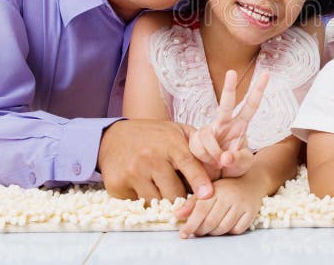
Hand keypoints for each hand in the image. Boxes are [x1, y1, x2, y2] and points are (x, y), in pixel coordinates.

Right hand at [98, 120, 212, 201]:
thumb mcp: (176, 131)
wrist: (113, 137)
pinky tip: (143, 187)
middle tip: (183, 196)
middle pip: (174, 192)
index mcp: (169, 143)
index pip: (189, 164)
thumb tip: (220, 162)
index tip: (207, 194)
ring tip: (162, 189)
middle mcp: (151, 158)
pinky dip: (145, 200)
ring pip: (157, 201)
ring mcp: (133, 172)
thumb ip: (197, 145)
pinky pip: (139, 203)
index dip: (199, 181)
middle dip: (181, 197)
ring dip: (162, 200)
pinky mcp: (118, 185)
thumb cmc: (152, 136)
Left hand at [175, 177, 262, 236]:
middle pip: (211, 222)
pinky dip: (229, 232)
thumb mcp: (208, 190)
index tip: (183, 233)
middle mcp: (230, 196)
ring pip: (223, 228)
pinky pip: (237, 230)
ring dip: (214, 232)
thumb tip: (177, 215)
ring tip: (209, 229)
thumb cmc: (226, 187)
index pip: (201, 210)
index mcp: (217, 189)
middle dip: (201, 231)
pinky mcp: (251, 212)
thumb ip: (192, 202)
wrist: (251, 182)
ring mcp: (242, 205)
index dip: (190, 224)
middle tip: (196, 232)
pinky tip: (225, 226)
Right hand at [189, 70, 268, 178]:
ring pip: (208, 135)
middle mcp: (224, 124)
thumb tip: (225, 157)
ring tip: (217, 164)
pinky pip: (198, 147)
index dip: (258, 90)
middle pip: (226, 104)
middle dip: (228, 87)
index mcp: (240, 126)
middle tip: (231, 72)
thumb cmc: (233, 168)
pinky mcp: (195, 140)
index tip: (266, 74)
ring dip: (213, 153)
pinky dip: (204, 158)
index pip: (251, 106)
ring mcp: (209, 131)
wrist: (215, 179)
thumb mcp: (243, 165)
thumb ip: (238, 160)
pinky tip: (207, 163)